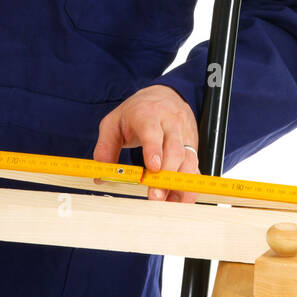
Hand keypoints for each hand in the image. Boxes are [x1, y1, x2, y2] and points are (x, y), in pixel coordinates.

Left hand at [92, 84, 199, 202]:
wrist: (165, 95)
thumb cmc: (138, 111)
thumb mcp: (114, 122)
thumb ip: (105, 147)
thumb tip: (101, 175)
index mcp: (148, 115)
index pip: (152, 132)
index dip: (154, 149)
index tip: (153, 167)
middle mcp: (170, 124)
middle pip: (174, 150)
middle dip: (166, 176)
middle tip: (155, 195)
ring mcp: (184, 135)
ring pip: (188, 160)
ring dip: (180, 184)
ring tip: (166, 202)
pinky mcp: (193, 146)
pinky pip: (194, 167)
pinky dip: (188, 185)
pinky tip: (178, 198)